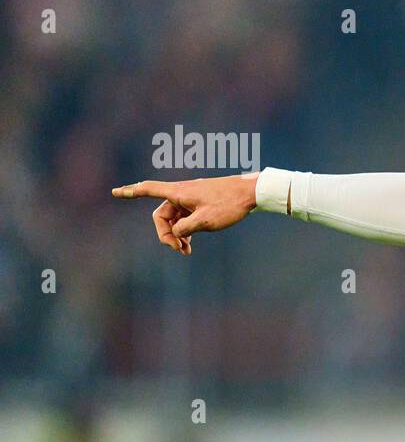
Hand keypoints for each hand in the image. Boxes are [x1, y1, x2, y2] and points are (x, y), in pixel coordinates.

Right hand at [111, 174, 259, 254]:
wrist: (251, 193)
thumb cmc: (229, 204)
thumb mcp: (206, 221)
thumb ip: (185, 229)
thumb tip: (175, 234)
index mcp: (179, 192)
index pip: (148, 189)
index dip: (131, 192)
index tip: (115, 192)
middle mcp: (182, 193)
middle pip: (162, 214)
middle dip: (165, 234)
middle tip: (179, 251)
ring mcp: (191, 198)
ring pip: (174, 219)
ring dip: (176, 236)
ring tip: (185, 252)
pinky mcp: (200, 203)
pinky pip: (185, 218)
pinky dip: (185, 231)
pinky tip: (189, 245)